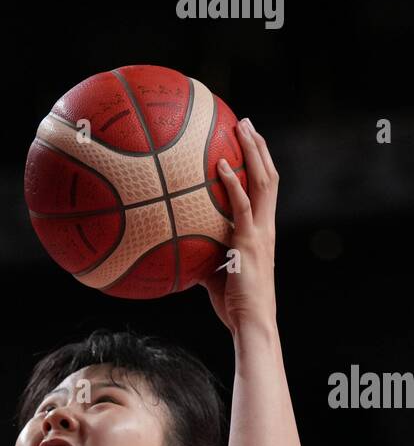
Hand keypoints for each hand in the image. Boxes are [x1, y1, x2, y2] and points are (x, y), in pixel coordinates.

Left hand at [203, 120, 278, 336]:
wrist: (250, 322)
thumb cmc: (233, 306)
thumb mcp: (214, 275)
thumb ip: (202, 258)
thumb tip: (176, 251)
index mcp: (262, 233)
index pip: (265, 191)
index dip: (260, 165)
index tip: (249, 144)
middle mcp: (266, 227)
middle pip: (269, 176)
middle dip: (259, 147)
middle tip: (246, 123)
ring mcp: (260, 232)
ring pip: (263, 182)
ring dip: (253, 151)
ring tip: (242, 127)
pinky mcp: (249, 242)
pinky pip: (242, 205)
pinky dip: (233, 182)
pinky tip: (221, 164)